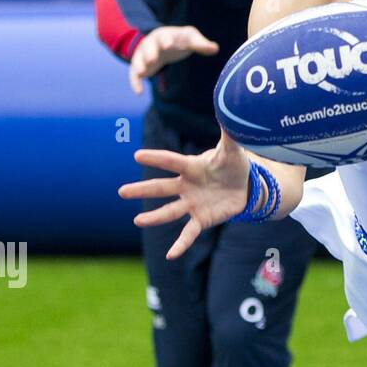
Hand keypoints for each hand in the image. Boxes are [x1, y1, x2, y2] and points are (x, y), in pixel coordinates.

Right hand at [119, 129, 251, 259]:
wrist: (244, 185)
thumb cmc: (232, 164)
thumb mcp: (232, 149)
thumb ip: (229, 134)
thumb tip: (231, 111)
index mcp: (191, 167)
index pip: (172, 162)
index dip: (157, 159)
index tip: (137, 156)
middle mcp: (186, 186)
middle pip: (162, 188)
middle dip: (143, 190)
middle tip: (121, 192)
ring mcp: (192, 204)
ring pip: (170, 211)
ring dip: (154, 218)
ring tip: (137, 221)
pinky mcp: (201, 219)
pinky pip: (188, 233)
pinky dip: (180, 245)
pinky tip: (170, 255)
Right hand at [128, 25, 219, 93]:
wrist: (164, 42)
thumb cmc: (181, 40)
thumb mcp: (191, 39)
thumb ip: (202, 44)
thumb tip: (215, 49)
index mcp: (166, 35)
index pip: (165, 36)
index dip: (166, 40)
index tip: (167, 45)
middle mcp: (152, 43)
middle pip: (149, 46)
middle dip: (150, 52)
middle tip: (152, 59)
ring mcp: (144, 53)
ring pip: (139, 59)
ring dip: (140, 65)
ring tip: (142, 73)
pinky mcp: (140, 65)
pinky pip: (134, 73)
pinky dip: (135, 82)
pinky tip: (139, 92)